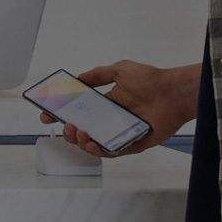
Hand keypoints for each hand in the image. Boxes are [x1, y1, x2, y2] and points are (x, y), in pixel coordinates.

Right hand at [64, 60, 199, 157]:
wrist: (174, 93)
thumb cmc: (153, 80)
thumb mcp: (120, 69)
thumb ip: (98, 75)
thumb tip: (79, 78)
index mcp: (108, 104)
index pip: (80, 112)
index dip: (62, 114)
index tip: (48, 114)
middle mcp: (113, 120)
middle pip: (83, 131)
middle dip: (69, 130)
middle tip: (65, 124)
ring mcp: (122, 133)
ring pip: (95, 144)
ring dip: (81, 141)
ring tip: (77, 132)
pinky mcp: (133, 144)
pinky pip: (113, 152)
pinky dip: (99, 150)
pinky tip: (92, 143)